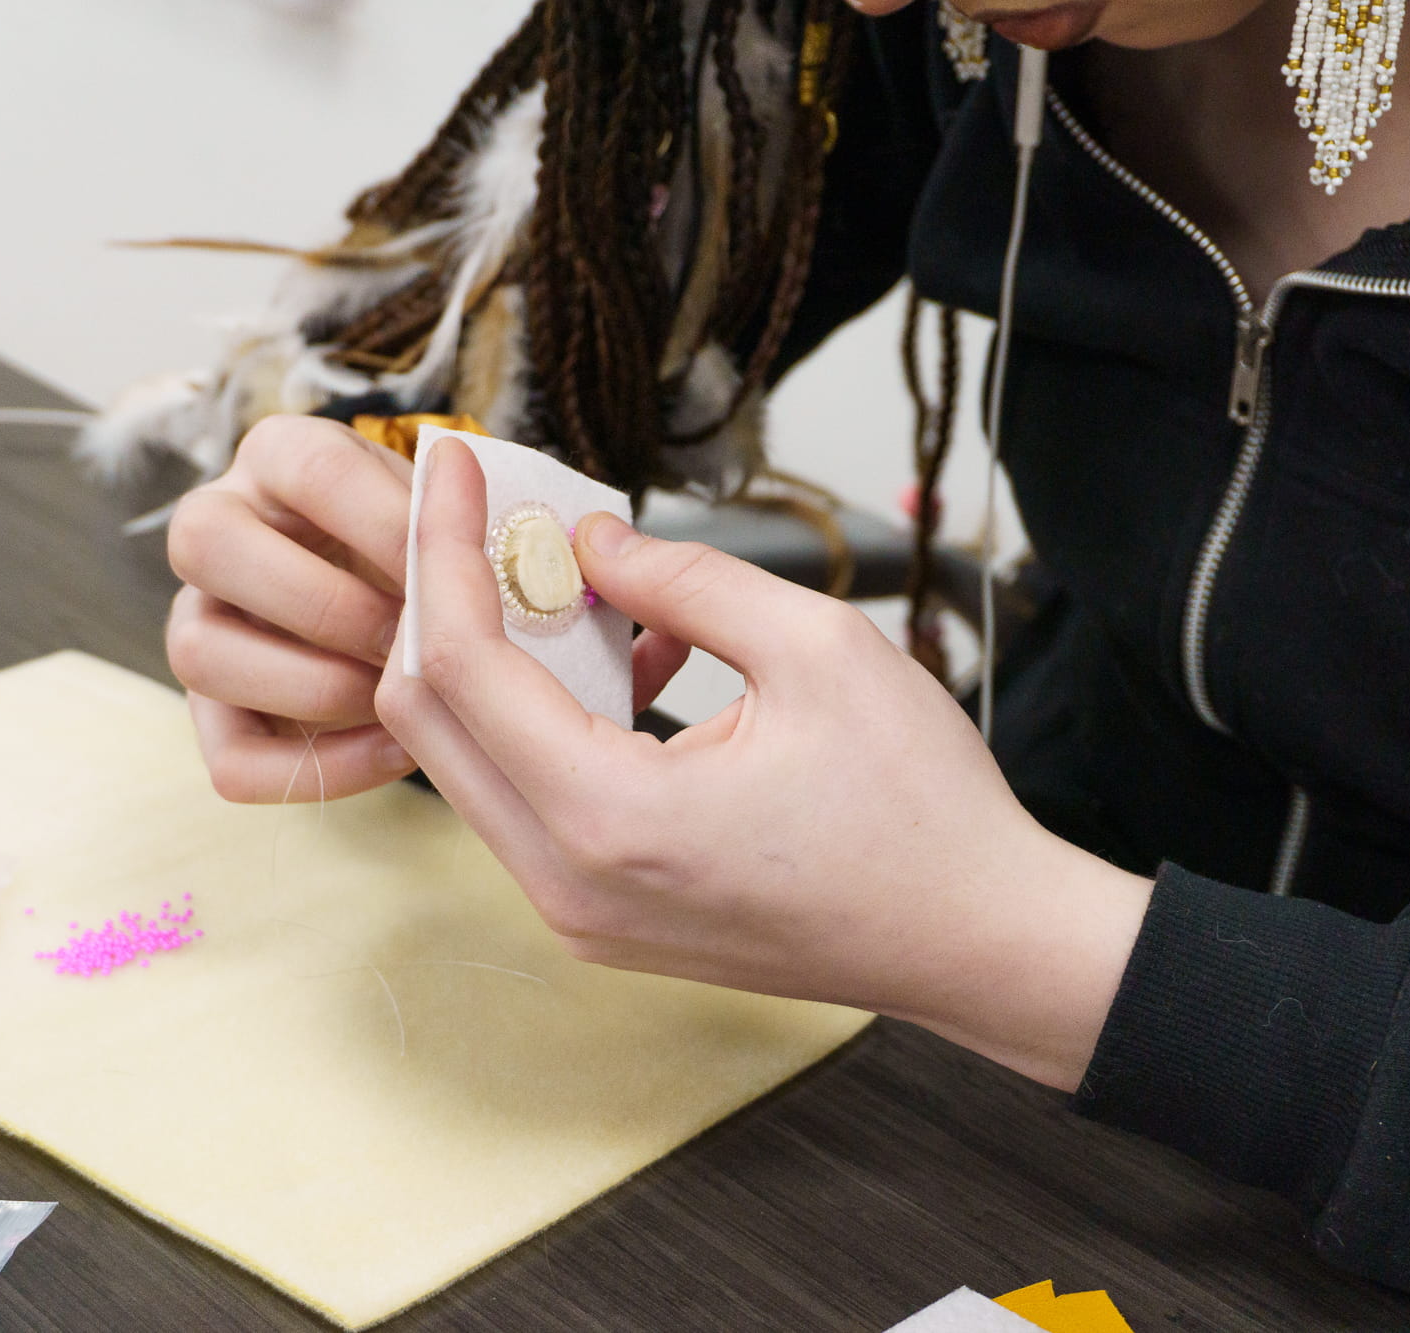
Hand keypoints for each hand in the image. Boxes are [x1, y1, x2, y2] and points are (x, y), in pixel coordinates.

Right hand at [166, 414, 420, 801]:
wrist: (410, 603)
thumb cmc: (432, 549)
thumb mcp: (442, 514)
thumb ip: (450, 517)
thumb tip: (470, 517)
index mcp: (279, 456)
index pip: (313, 472)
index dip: (388, 525)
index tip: (451, 572)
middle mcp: (213, 525)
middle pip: (207, 545)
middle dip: (326, 605)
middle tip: (410, 639)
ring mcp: (196, 619)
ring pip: (197, 654)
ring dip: (313, 687)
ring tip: (399, 701)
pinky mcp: (209, 710)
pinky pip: (230, 757)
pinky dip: (316, 768)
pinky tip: (394, 753)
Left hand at [376, 439, 1153, 1089]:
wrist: (981, 943)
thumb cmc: (922, 810)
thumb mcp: (819, 649)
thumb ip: (686, 582)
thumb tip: (590, 540)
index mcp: (611, 818)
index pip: (465, 665)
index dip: (444, 549)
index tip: (454, 465)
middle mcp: (568, 883)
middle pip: (429, 721)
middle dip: (443, 600)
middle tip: (482, 514)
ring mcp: (577, 914)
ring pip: (469, 762)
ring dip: (500, 660)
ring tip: (584, 584)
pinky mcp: (600, 919)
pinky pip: (525, 802)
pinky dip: (547, 719)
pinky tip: (638, 662)